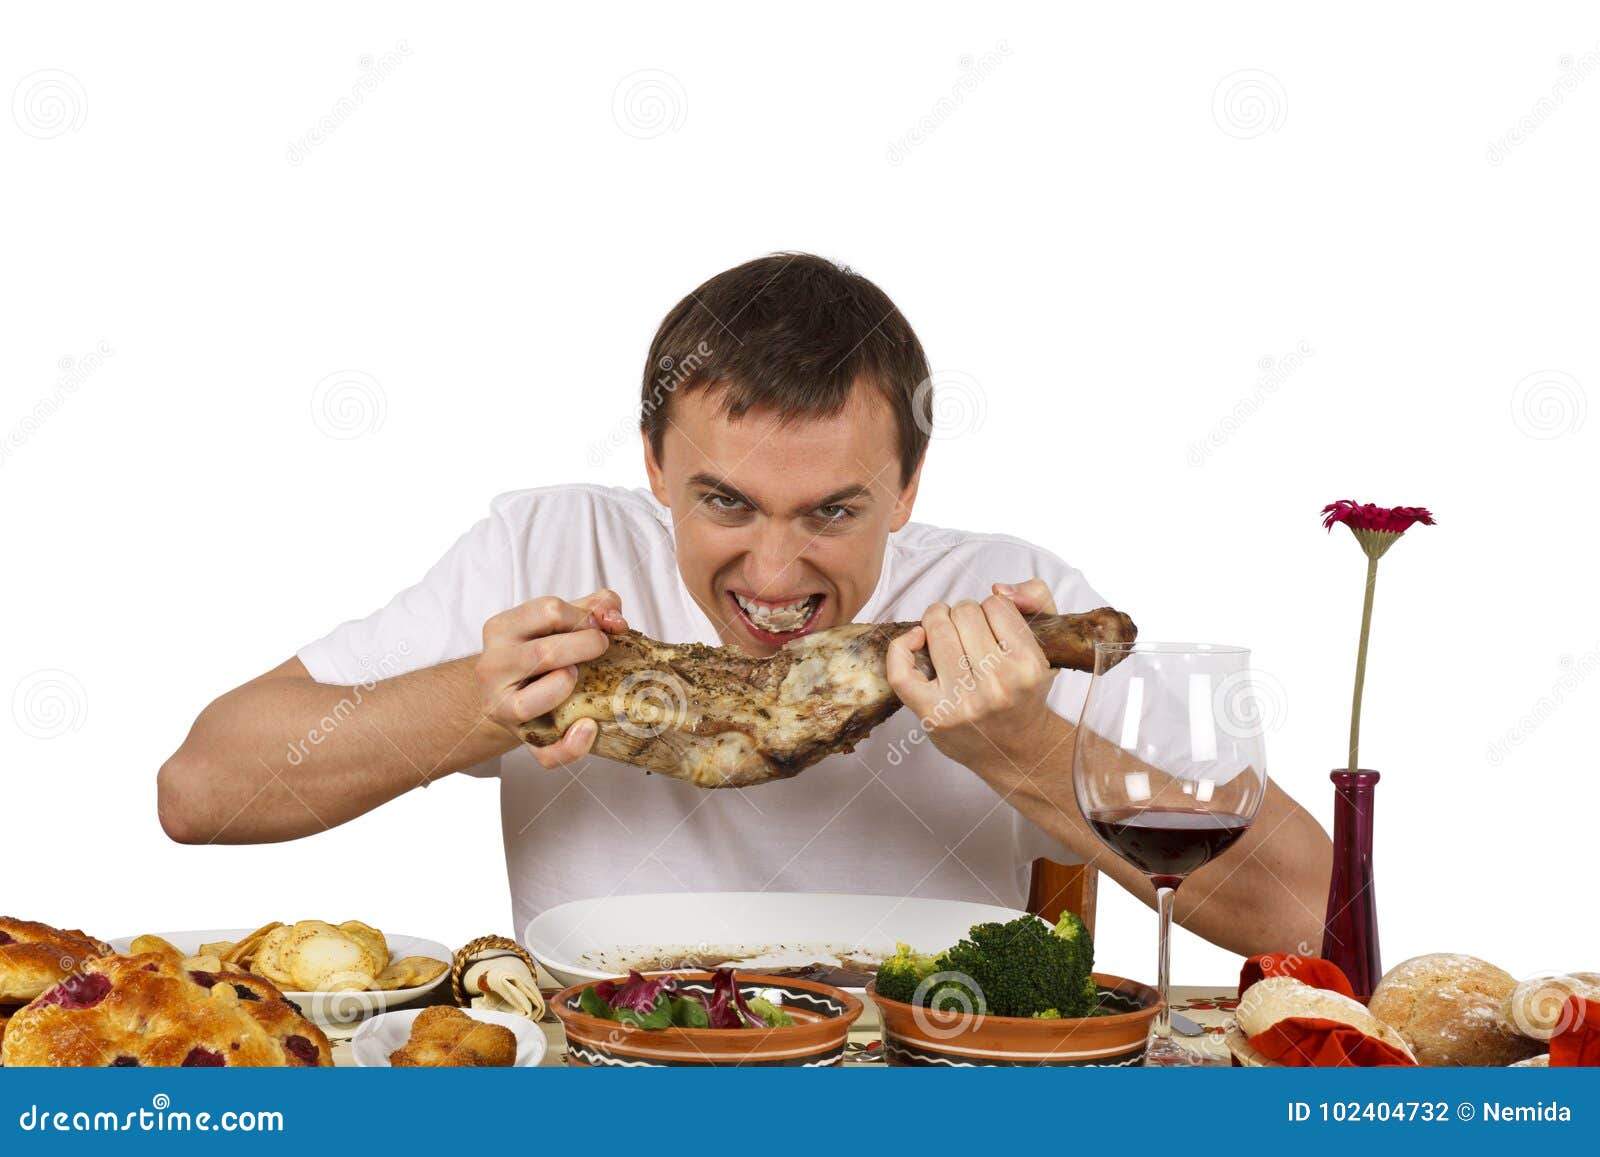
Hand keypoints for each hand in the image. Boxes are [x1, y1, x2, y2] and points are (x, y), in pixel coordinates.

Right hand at [476, 589, 627, 767]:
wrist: (506, 690)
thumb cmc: (539, 651)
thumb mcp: (557, 621)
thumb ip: (591, 607)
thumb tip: (615, 618)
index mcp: (501, 629)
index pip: (549, 611)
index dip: (585, 617)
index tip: (599, 627)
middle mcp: (493, 667)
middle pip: (545, 653)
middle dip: (587, 647)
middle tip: (602, 648)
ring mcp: (501, 706)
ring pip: (531, 703)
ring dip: (566, 687)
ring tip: (580, 679)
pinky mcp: (521, 737)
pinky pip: (546, 752)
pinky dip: (573, 744)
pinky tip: (589, 727)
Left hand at [885, 579, 1059, 771]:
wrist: (1015, 751)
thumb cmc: (1025, 693)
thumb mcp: (1047, 644)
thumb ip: (1036, 598)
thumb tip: (998, 589)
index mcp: (1028, 666)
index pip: (996, 605)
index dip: (991, 608)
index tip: (992, 624)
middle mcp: (997, 685)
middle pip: (964, 613)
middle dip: (964, 614)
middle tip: (967, 629)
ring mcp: (962, 702)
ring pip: (937, 631)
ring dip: (937, 622)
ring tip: (945, 631)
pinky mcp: (932, 714)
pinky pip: (901, 671)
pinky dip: (901, 647)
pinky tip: (916, 640)